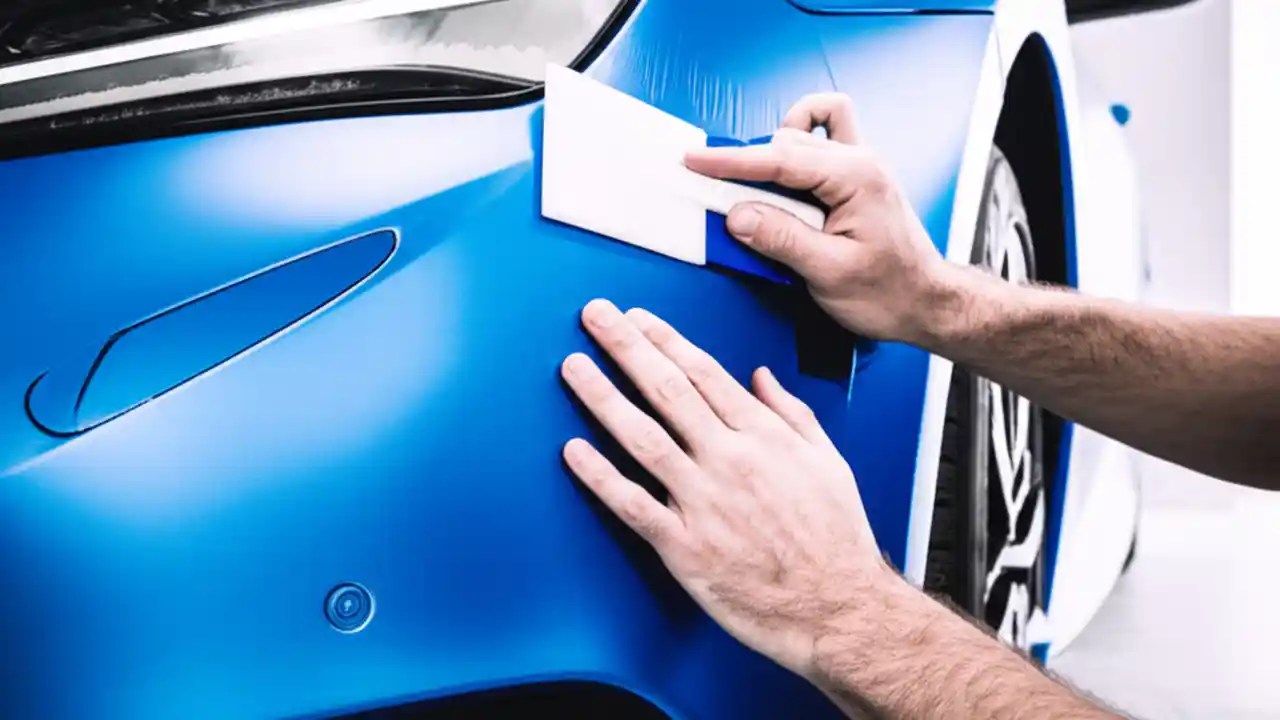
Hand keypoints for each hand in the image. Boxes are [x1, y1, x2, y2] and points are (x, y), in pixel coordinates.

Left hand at [560, 299, 897, 677]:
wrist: (838, 609)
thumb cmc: (835, 539)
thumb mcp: (829, 462)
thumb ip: (792, 414)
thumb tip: (761, 377)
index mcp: (764, 437)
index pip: (703, 373)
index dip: (664, 340)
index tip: (637, 318)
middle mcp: (731, 460)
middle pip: (667, 391)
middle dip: (627, 347)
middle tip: (596, 316)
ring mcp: (705, 503)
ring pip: (643, 437)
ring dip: (603, 397)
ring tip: (574, 368)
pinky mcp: (686, 548)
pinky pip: (633, 504)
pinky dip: (600, 476)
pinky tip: (574, 451)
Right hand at [684, 93, 956, 343]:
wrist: (925, 303)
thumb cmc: (889, 293)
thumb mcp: (829, 273)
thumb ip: (781, 239)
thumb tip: (737, 215)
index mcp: (856, 177)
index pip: (780, 158)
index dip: (731, 161)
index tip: (694, 161)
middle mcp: (860, 161)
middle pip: (786, 143)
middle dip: (746, 165)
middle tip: (716, 198)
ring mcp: (860, 165)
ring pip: (801, 135)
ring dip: (771, 158)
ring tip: (752, 196)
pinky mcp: (855, 178)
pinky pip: (824, 138)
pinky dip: (798, 147)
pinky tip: (784, 180)